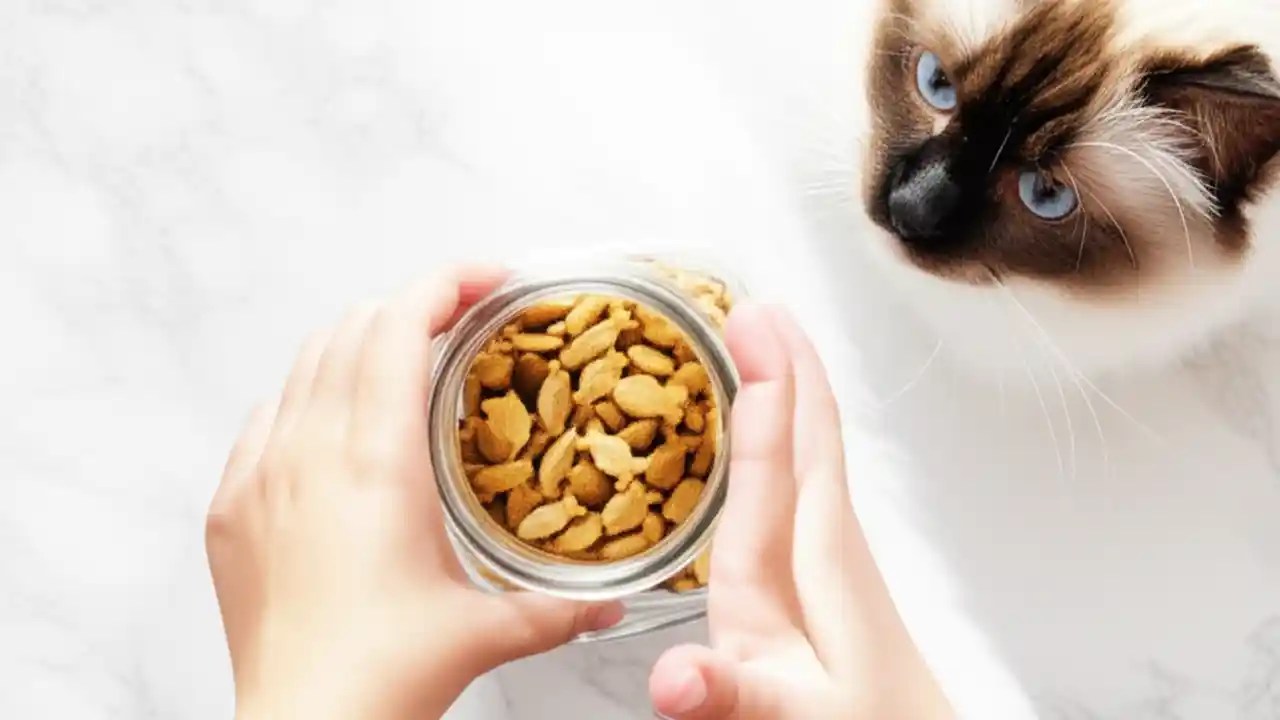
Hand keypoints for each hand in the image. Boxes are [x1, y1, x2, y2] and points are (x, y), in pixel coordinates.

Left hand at [206, 268, 623, 719]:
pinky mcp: (232, 504)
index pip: (398, 327)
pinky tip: (336, 424)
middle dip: (411, 306)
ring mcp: (260, 474)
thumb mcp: (487, 631)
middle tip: (461, 320)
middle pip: (353, 327)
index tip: (486, 277)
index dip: (444, 283)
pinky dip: (307, 394)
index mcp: (376, 464)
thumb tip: (612, 604)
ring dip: (359, 342)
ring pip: (304, 362)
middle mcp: (309, 453)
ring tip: (405, 362)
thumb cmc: (382, 677)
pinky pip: (265, 414)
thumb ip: (561, 609)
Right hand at [648, 306, 952, 719]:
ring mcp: (834, 552)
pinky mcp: (828, 568)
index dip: (771, 383)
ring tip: (762, 340)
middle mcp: (829, 544)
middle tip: (751, 300)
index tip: (750, 320)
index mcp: (814, 565)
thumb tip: (673, 678)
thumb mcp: (789, 719)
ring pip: (814, 447)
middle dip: (787, 361)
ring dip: (791, 386)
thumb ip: (731, 695)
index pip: (792, 453)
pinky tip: (776, 432)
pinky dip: (789, 432)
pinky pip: (805, 474)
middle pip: (813, 432)